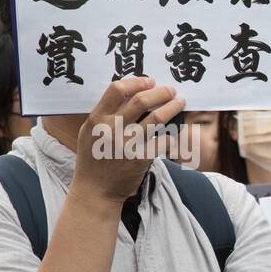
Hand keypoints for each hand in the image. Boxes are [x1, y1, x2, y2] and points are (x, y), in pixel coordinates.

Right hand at [73, 77, 185, 203]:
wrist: (95, 190)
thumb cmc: (93, 160)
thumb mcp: (90, 132)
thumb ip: (105, 114)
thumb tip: (130, 95)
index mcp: (97, 118)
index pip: (117, 89)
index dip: (137, 82)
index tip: (150, 81)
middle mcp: (111, 128)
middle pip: (141, 100)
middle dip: (161, 92)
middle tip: (171, 90)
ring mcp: (127, 143)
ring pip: (156, 118)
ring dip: (172, 107)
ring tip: (180, 102)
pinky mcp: (140, 158)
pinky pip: (163, 141)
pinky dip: (171, 135)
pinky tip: (174, 133)